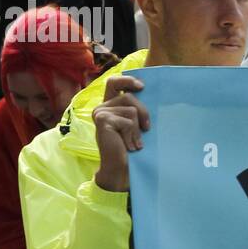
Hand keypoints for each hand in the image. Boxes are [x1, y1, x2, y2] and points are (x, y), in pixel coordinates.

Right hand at [92, 75, 148, 192]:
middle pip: (129, 96)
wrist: (121, 168)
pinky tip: (129, 145)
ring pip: (131, 110)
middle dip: (143, 112)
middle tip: (146, 129)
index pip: (114, 82)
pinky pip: (128, 121)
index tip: (141, 87)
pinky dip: (132, 135)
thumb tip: (147, 92)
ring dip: (137, 129)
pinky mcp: (102, 121)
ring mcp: (100, 113)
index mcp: (110, 105)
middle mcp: (102, 107)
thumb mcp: (135, 123)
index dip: (127, 80)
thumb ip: (136, 108)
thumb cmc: (131, 146)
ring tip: (134, 142)